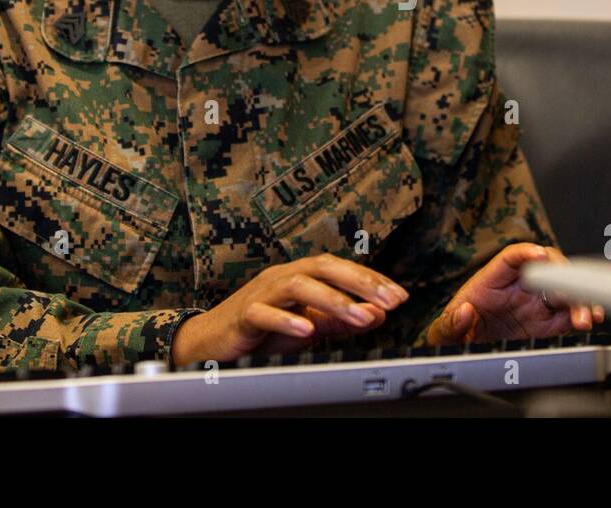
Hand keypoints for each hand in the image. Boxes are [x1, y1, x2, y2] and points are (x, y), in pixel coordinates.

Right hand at [170, 254, 408, 366]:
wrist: (211, 342)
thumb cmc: (260, 330)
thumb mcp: (307, 325)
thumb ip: (339, 320)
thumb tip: (375, 314)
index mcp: (300, 276)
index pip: (341, 268)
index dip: (371, 279)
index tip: (400, 296)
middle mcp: (283, 276)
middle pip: (324, 267)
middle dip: (360, 282)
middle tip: (390, 301)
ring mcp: (262, 293)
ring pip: (299, 285)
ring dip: (333, 300)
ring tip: (360, 317)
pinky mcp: (243, 315)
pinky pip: (264, 312)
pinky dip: (288, 319)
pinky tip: (309, 330)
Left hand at [423, 243, 603, 345]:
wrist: (464, 350)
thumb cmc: (456, 328)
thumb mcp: (446, 327)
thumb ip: (452, 321)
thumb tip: (465, 312)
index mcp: (493, 279)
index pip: (512, 257)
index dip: (527, 253)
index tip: (540, 255)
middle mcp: (519, 286)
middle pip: (547, 269)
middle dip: (562, 278)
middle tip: (568, 294)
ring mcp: (535, 302)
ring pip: (563, 291)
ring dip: (578, 299)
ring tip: (585, 316)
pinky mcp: (546, 322)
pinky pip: (567, 315)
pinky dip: (580, 316)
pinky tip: (588, 321)